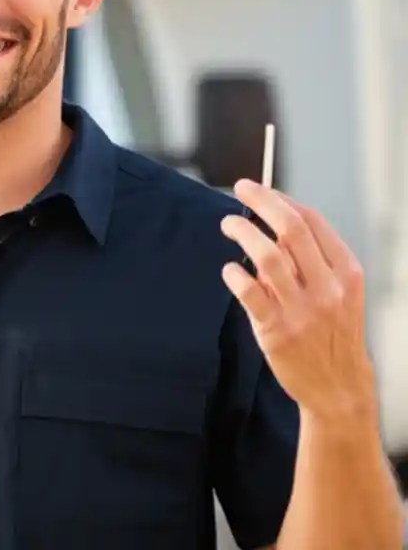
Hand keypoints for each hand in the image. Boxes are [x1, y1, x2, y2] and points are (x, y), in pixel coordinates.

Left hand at [219, 180, 375, 422]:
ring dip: (243, 232)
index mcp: (346, 272)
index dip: (282, 200)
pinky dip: (235, 274)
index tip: (261, 189)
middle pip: (291, 230)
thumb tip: (273, 221)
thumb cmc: (332, 333)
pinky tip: (229, 270)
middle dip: (263, 202)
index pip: (313, 222)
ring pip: (269, 256)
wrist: (339, 386)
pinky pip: (250, 292)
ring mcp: (303, 309)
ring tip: (229, 224)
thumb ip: (314, 262)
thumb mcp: (339, 293)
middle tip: (241, 189)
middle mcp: (328, 287)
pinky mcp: (278, 330)